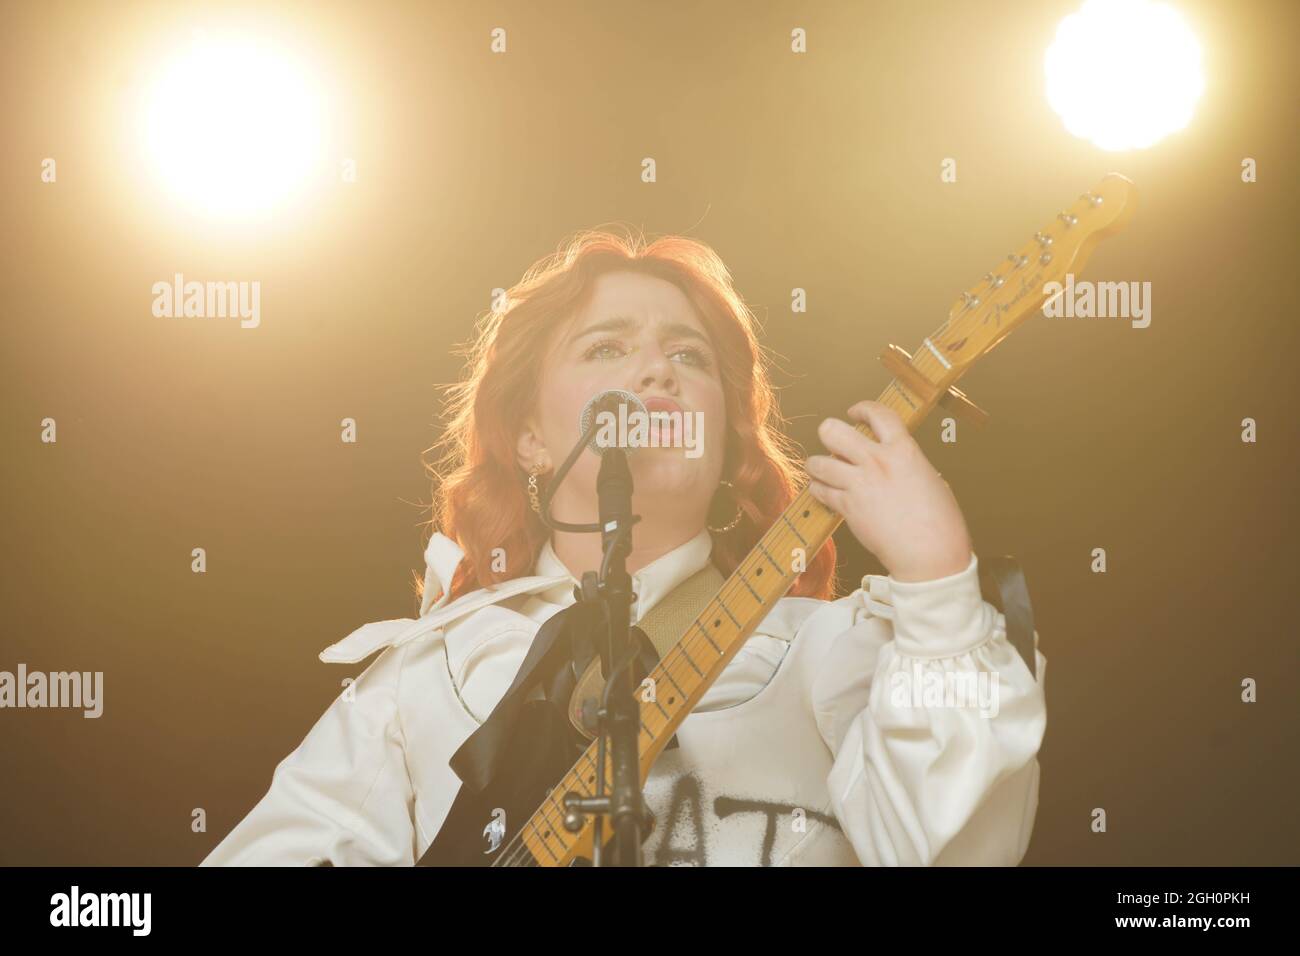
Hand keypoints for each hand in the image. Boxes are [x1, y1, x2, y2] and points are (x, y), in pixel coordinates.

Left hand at [806, 400, 972, 582]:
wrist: (930, 553)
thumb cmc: (939, 521)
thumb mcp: (928, 477)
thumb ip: (904, 462)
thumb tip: (890, 458)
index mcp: (904, 450)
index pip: (877, 413)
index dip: (862, 408)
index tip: (854, 413)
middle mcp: (878, 462)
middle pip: (833, 431)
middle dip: (829, 433)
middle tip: (833, 442)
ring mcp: (859, 484)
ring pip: (817, 462)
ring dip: (817, 465)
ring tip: (823, 470)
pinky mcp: (848, 507)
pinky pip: (819, 490)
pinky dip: (819, 490)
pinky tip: (826, 492)